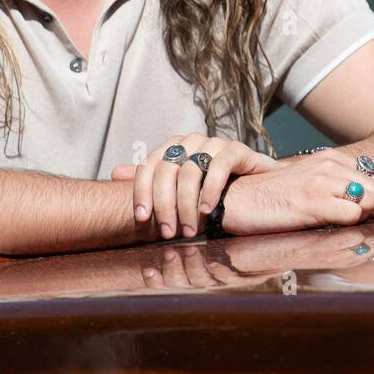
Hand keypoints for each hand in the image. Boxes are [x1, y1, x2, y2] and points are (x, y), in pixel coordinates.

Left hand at [110, 132, 278, 238]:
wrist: (258, 188)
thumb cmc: (214, 190)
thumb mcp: (179, 188)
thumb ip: (152, 180)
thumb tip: (116, 173)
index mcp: (173, 146)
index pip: (149, 166)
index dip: (141, 192)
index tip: (141, 218)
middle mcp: (192, 140)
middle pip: (168, 170)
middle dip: (165, 205)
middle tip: (167, 233)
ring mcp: (215, 142)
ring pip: (191, 170)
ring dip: (187, 204)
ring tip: (189, 229)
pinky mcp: (237, 149)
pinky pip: (220, 166)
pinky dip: (211, 191)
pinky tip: (209, 211)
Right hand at [224, 149, 373, 235]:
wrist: (240, 200)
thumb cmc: (274, 195)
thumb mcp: (309, 179)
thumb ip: (337, 182)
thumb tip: (373, 195)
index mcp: (329, 157)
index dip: (372, 195)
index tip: (357, 206)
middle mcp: (328, 165)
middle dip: (372, 208)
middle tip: (351, 219)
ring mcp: (322, 182)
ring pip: (370, 200)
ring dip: (363, 217)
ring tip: (341, 223)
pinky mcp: (315, 203)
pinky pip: (354, 215)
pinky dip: (351, 226)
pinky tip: (331, 227)